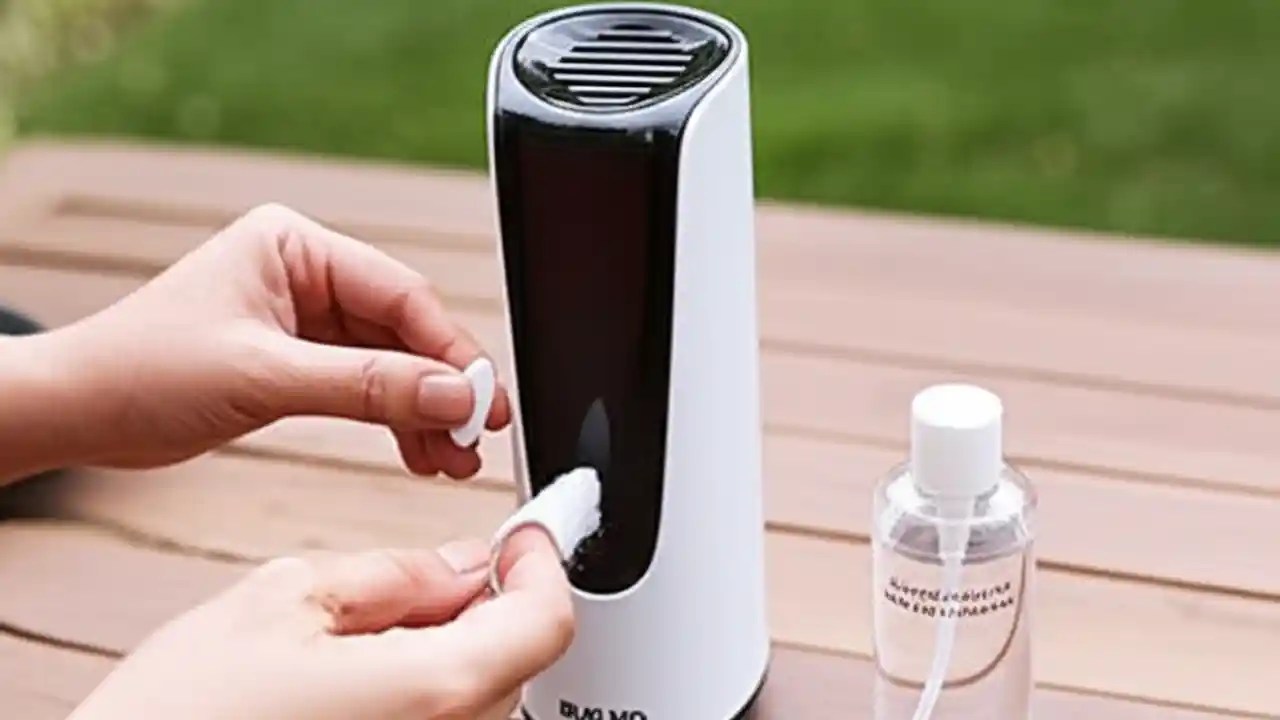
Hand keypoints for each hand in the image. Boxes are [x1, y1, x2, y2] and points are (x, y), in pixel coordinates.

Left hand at [37, 203, 510, 477]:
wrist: (75, 412)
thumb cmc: (139, 371)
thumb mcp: (265, 377)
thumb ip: (367, 386)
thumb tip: (453, 396)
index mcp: (296, 247)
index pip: (401, 294)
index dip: (450, 351)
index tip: (483, 400)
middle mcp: (305, 275)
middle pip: (403, 332)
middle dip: (441, 389)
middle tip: (476, 435)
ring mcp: (303, 318)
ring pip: (390, 365)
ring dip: (423, 412)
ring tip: (453, 460)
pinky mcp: (298, 360)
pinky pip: (364, 388)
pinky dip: (393, 421)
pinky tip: (419, 454)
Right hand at [69, 528, 574, 719]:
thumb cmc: (180, 719)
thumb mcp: (282, 605)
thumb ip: (393, 577)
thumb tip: (461, 563)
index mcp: (432, 692)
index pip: (545, 620)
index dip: (542, 564)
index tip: (527, 534)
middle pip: (517, 659)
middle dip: (490, 605)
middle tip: (433, 576)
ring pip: (482, 697)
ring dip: (454, 652)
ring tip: (367, 637)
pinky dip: (425, 693)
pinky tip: (359, 683)